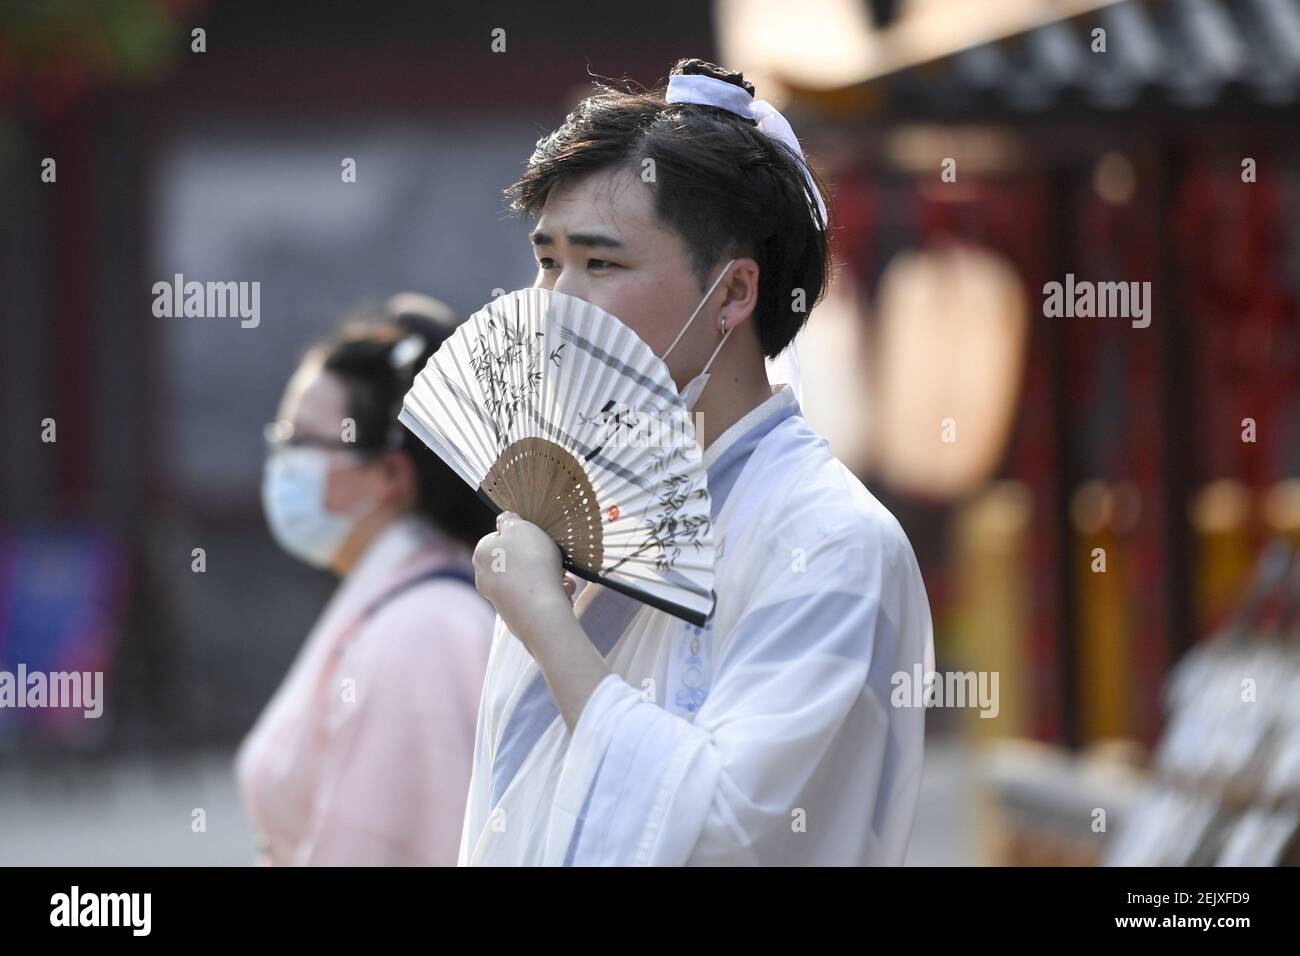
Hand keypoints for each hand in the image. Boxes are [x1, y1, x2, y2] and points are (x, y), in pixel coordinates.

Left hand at [473, 511, 575, 643]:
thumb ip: (510, 520)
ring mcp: (500, 598)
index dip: (520, 535)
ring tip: (562, 578)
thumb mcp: (520, 527)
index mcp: (482, 554)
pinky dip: (551, 592)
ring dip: (549, 575)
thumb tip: (504, 519)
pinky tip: (562, 593)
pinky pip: (537, 596)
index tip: (536, 538)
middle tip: (553, 557)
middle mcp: (486, 578)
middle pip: (516, 559)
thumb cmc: (530, 564)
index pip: (498, 537)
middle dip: (538, 557)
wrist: (540, 611)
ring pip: (530, 578)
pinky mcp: (516, 614)